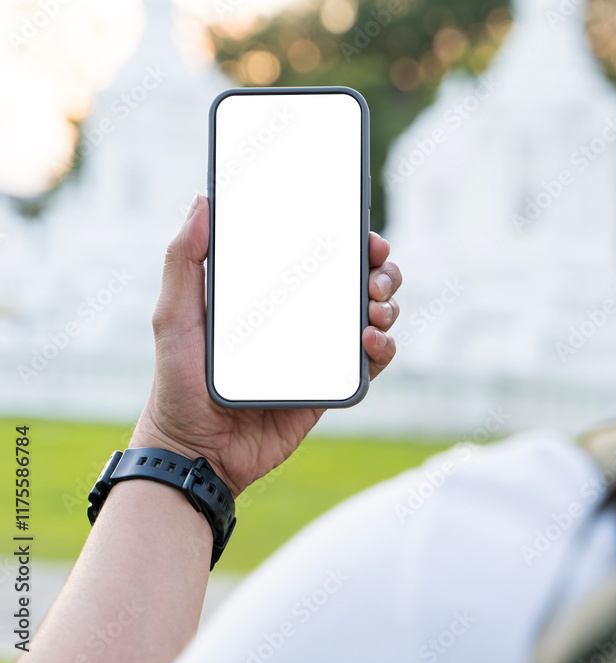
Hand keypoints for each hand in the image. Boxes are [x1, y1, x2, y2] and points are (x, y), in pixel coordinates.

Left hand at [130, 195, 401, 495]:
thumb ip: (183, 261)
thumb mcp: (173, 317)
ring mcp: (319, 352)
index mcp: (270, 295)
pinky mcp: (331, 387)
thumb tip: (202, 202)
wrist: (197, 453)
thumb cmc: (177, 385)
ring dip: (388, 304)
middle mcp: (300, 319)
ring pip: (372, 316)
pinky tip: (371, 342)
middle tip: (376, 272)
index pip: (318, 255)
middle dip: (380, 270)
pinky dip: (383, 348)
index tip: (363, 231)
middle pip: (356, 282)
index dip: (348, 239)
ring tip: (376, 309)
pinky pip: (371, 363)